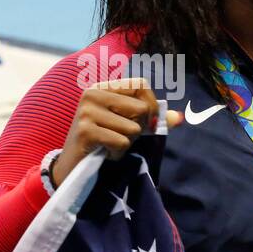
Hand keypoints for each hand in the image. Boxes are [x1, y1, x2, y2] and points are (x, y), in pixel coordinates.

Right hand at [50, 77, 182, 186]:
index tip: (147, 123)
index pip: (141, 84)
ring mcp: (87, 111)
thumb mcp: (127, 126)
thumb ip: (152, 119)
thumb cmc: (102, 142)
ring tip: (109, 145)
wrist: (72, 167)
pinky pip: (121, 142)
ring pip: (133, 128)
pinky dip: (117, 153)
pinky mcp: (86, 131)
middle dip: (138, 129)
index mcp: (103, 87)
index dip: (151, 105)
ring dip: (126, 143)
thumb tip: (180, 118)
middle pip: (141, 108)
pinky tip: (103, 152)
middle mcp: (93, 94)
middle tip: (119, 136)